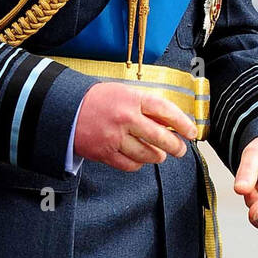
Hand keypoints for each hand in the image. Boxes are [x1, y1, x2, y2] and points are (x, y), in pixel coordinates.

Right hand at [74, 82, 196, 171]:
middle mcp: (125, 118)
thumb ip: (145, 107)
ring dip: (157, 156)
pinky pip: (130, 165)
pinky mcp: (104, 153)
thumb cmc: (97, 100)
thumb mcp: (123, 93)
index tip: (192, 131)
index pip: (165, 110)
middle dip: (175, 146)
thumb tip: (169, 123)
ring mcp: (114, 137)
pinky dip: (138, 164)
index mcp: (132, 99)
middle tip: (180, 149)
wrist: (65, 109)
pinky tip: (140, 160)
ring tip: (160, 155)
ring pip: (147, 154)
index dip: (182, 122)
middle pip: (160, 137)